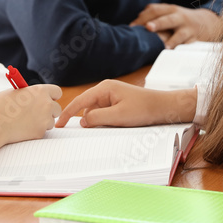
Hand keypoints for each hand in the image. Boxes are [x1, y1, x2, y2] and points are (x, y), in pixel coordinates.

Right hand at [0, 85, 62, 157]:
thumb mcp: (16, 93)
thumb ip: (30, 94)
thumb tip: (35, 98)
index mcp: (40, 91)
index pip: (57, 91)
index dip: (51, 96)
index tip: (47, 99)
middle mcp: (46, 104)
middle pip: (57, 108)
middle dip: (49, 111)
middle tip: (38, 113)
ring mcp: (44, 120)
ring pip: (50, 121)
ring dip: (43, 122)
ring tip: (26, 121)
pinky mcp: (40, 133)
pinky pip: (42, 131)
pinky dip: (35, 131)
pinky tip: (23, 129)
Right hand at [56, 80, 196, 127]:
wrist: (164, 107)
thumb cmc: (144, 109)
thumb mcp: (118, 116)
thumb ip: (97, 118)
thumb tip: (82, 121)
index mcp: (104, 88)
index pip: (79, 101)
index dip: (67, 114)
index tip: (58, 124)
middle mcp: (106, 90)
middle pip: (87, 108)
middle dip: (85, 121)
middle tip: (83, 134)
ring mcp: (111, 97)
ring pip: (96, 113)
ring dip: (97, 123)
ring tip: (108, 129)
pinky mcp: (117, 104)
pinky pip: (104, 115)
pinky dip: (104, 123)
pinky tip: (111, 129)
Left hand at [130, 4, 221, 47]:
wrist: (207, 23)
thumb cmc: (181, 19)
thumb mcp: (170, 12)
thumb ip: (155, 13)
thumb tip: (137, 19)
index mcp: (170, 9)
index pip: (155, 10)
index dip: (143, 17)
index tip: (132, 26)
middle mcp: (179, 17)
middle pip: (167, 19)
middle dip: (158, 23)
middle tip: (147, 28)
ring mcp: (188, 29)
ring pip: (180, 34)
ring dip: (172, 40)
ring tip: (164, 46)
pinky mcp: (194, 40)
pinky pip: (188, 46)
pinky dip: (183, 50)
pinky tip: (177, 54)